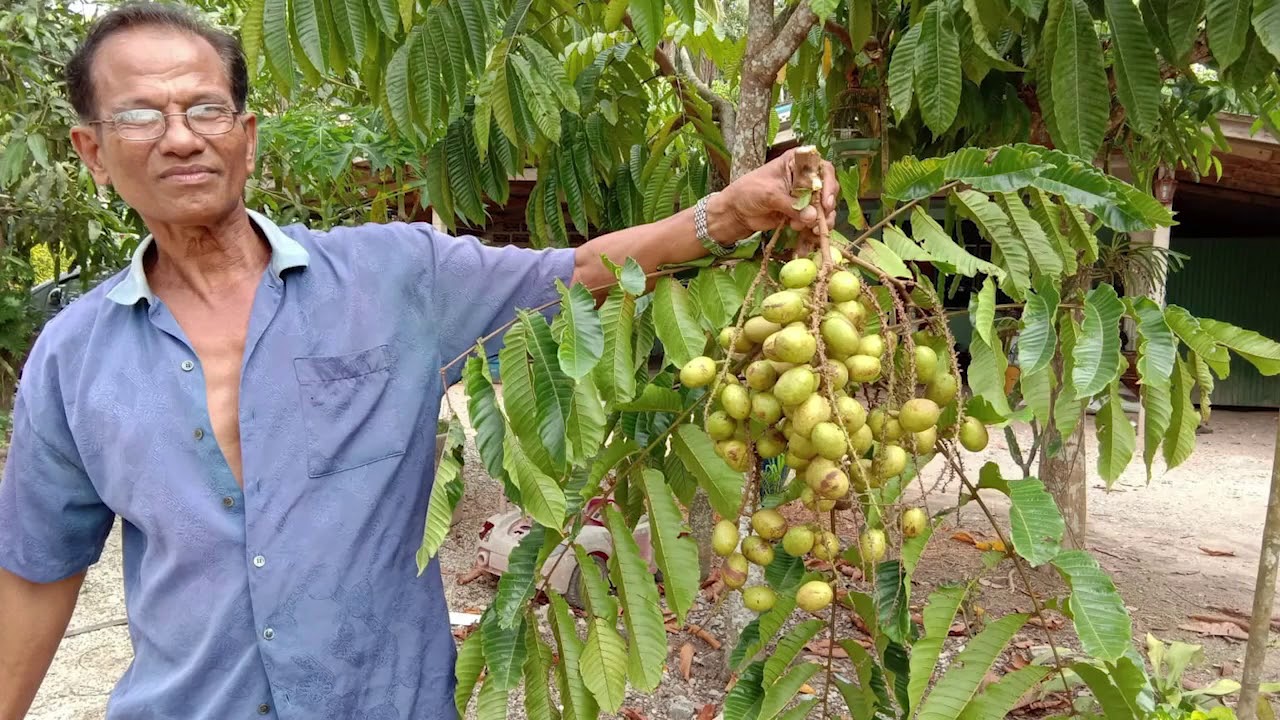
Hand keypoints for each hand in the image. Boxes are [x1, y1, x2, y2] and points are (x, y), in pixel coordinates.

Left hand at [710, 148, 839, 241]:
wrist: (736, 212)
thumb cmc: (748, 192)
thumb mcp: (770, 194)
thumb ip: (791, 205)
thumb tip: (813, 217)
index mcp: (796, 162)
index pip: (822, 168)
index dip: (827, 183)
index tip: (825, 201)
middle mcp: (804, 177)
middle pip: (827, 189)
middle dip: (826, 205)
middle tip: (821, 219)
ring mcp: (803, 195)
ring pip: (823, 206)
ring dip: (822, 219)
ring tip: (814, 229)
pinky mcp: (801, 212)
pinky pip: (815, 219)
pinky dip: (815, 227)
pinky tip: (810, 234)